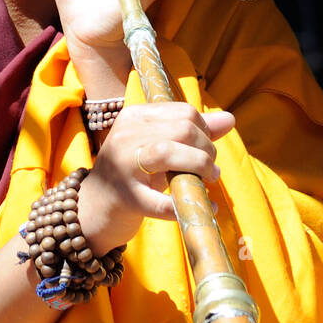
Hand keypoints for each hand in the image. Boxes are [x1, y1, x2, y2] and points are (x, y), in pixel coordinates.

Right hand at [77, 102, 237, 252]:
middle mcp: (124, 135)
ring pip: (169, 154)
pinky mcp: (124, 198)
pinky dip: (186, 205)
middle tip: (210, 170)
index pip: (184, 113)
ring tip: (207, 180)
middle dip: (206, 150)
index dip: (205, 131)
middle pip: (182, 130)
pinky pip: (161, 201)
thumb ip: (194, 131)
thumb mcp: (160, 145)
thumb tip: (230, 118)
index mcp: (134, 116)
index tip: (206, 149)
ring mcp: (121, 166)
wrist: (92, 209)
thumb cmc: (133, 173)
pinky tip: (204, 208)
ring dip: (199, 168)